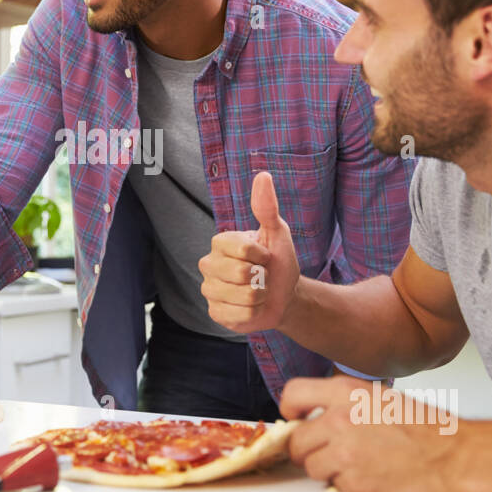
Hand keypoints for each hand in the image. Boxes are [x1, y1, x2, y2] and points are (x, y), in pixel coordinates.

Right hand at [199, 171, 300, 332]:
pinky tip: (252, 307)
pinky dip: (254, 313)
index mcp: (220, 242)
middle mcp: (208, 264)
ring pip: (244, 296)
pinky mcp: (215, 313)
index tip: (265, 256)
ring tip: (258, 291)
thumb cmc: (278, 261)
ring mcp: (209, 290)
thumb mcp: (276, 233)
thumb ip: (266, 207)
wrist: (283, 295)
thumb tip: (263, 176)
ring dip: (261, 296)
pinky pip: (240, 315)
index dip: (263, 255)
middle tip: (261, 275)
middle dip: (262, 277)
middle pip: (242, 274)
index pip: (244, 249)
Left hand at [280, 376, 464, 491]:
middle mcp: (340, 419)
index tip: (296, 419)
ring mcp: (345, 452)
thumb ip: (344, 402)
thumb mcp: (379, 398)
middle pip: (296, 440)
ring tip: (357, 463)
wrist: (455, 456)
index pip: (293, 394)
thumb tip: (315, 416)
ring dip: (326, 468)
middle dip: (307, 449)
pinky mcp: (355, 482)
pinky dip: (347, 484)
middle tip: (327, 451)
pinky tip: (371, 474)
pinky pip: (333, 485)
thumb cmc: (425, 428)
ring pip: (310, 466)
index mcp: (346, 391)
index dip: (290, 411)